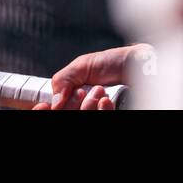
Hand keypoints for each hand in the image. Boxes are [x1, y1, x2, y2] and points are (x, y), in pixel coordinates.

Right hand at [31, 43, 150, 109]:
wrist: (138, 64)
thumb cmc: (112, 62)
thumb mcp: (82, 66)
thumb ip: (64, 79)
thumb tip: (54, 101)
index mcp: (72, 97)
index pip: (54, 109)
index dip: (45, 110)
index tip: (43, 106)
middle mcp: (83, 108)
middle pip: (66, 113)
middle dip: (72, 104)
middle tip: (84, 92)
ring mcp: (97, 113)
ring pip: (81, 116)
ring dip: (87, 106)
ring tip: (101, 92)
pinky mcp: (111, 115)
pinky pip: (99, 119)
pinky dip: (101, 111)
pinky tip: (108, 101)